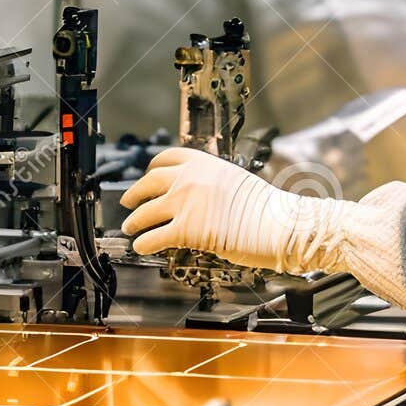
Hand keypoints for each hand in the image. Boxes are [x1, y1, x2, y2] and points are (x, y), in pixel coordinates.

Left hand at [120, 147, 317, 270]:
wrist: (278, 224)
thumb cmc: (266, 207)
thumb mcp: (236, 180)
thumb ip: (211, 182)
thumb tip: (195, 193)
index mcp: (204, 162)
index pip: (167, 158)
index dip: (151, 168)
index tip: (147, 173)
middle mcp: (190, 178)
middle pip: (149, 183)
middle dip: (134, 193)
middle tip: (128, 201)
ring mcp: (186, 203)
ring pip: (146, 212)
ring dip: (134, 221)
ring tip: (130, 227)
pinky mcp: (186, 229)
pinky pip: (154, 237)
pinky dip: (143, 243)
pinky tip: (140, 246)